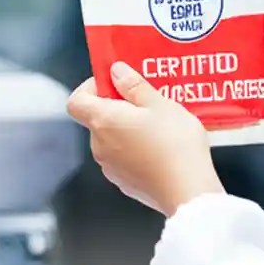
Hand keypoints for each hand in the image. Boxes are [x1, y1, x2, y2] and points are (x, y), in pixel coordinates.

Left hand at [67, 63, 225, 216]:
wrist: (188, 192)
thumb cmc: (175, 144)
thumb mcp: (159, 104)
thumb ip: (134, 85)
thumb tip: (116, 72)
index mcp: (103, 121)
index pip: (76, 101)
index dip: (90, 88)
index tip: (113, 83)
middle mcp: (99, 145)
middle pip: (97, 119)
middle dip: (117, 106)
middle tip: (146, 100)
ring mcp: (110, 167)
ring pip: (112, 138)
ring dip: (128, 128)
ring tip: (158, 124)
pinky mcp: (124, 182)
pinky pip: (123, 158)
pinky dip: (135, 149)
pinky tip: (160, 148)